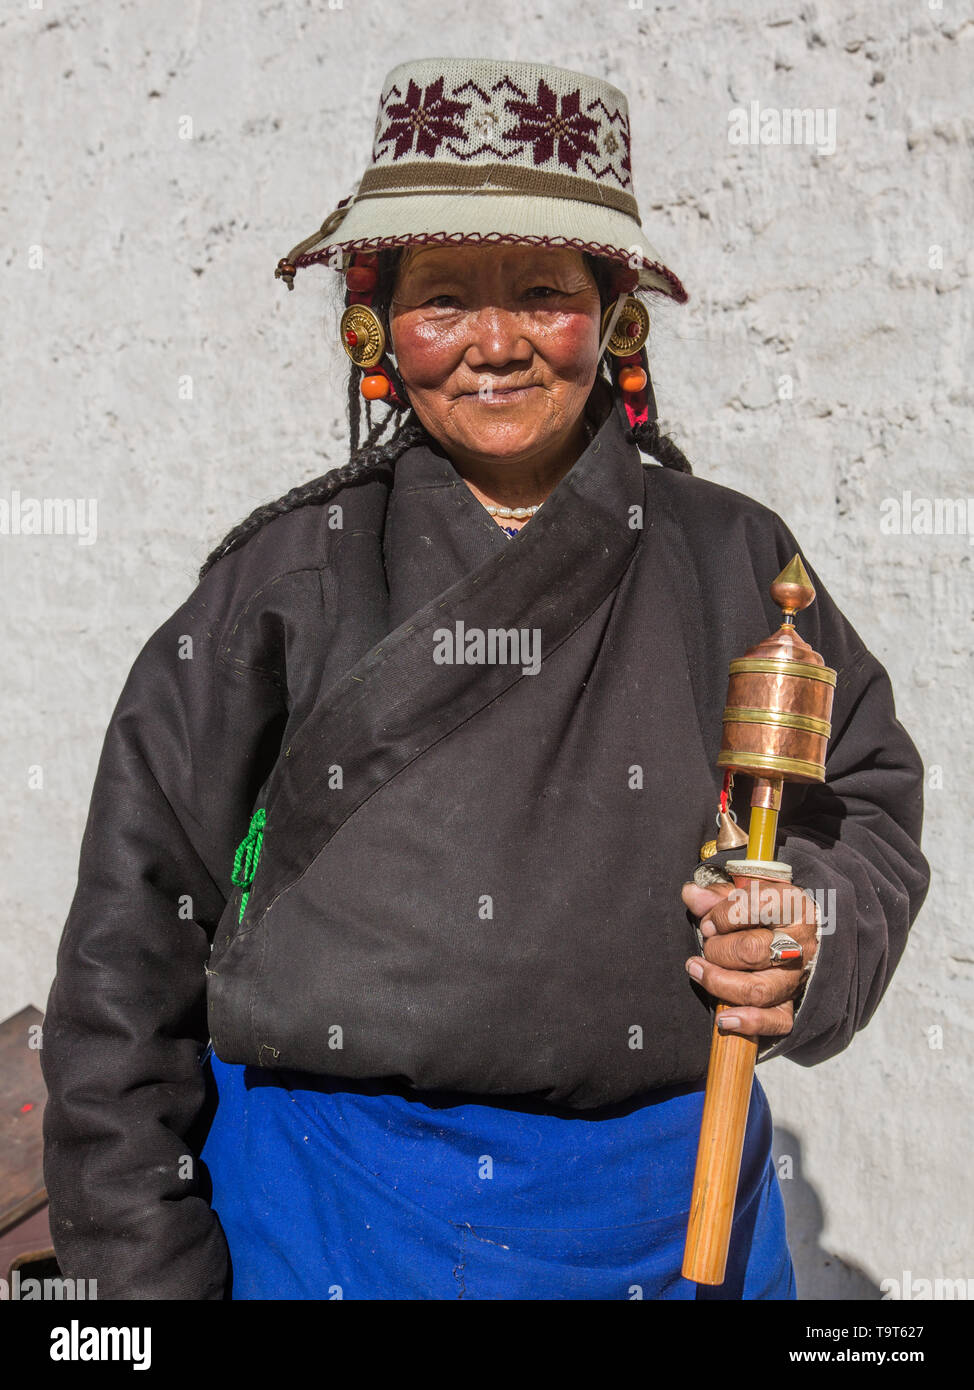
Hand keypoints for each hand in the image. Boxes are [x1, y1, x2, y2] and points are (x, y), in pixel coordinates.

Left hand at [681, 877, 819, 1038]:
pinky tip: (724, 1019)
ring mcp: (796, 976)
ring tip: (697, 970)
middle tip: (707, 942)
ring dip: (719, 983)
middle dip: (717, 949)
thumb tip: (691, 894)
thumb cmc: (766, 910)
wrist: (801, 932)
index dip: (722, 916)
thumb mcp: (745, 894)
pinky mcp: (792, 1002)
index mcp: (792, 907)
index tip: (708, 922)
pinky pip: (776, 1021)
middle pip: (751, 951)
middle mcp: (799, 943)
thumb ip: (716, 895)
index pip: (755, 908)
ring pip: (758, 989)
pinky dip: (748, 1023)